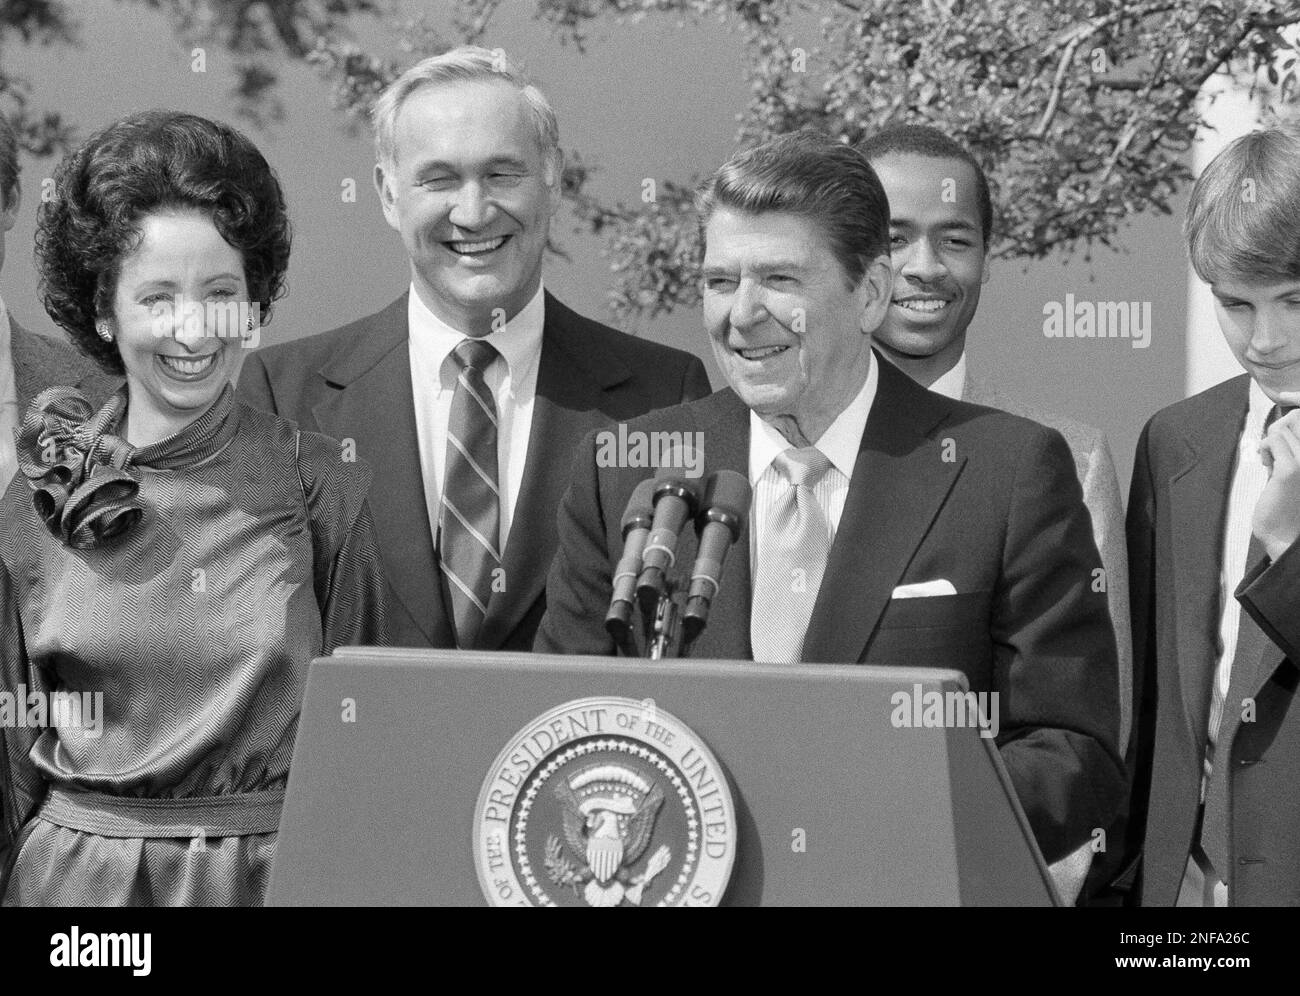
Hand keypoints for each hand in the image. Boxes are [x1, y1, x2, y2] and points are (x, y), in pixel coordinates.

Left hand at [1253, 409, 1299, 561]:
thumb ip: (1292, 446)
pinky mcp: (1292, 469)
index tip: (1285, 397)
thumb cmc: (1286, 500)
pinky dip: (1265, 449)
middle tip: (1274, 453)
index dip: (1298, 404)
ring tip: (1271, 461)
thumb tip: (1283, 420)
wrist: (1284, 533)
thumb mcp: (1293, 467)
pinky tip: (1267, 466)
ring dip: (1270, 442)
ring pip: (1281, 427)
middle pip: (1296, 417)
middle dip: (1279, 429)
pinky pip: (1273, 440)